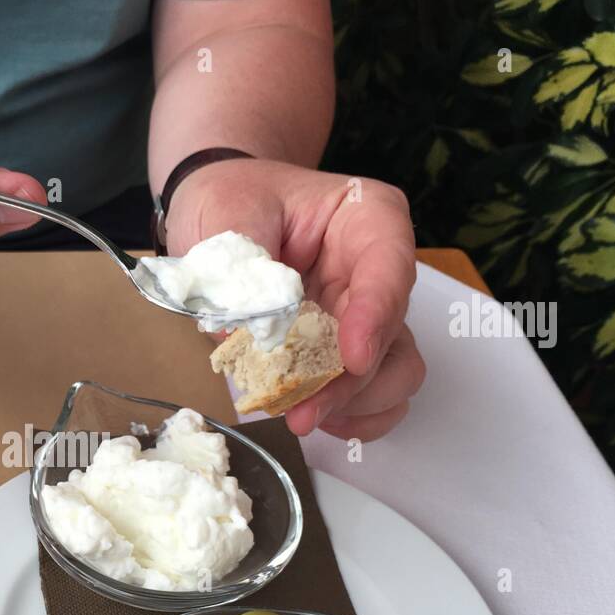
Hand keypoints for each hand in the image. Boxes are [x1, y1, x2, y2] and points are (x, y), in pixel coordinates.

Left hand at [166, 158, 421, 440]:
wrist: (219, 212)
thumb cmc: (231, 198)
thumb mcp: (226, 213)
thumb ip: (241, 269)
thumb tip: (245, 334)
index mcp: (367, 219)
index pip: (389, 267)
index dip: (376, 316)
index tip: (351, 357)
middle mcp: (378, 270)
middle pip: (393, 334)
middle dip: (352, 381)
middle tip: (302, 411)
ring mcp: (365, 315)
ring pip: (395, 373)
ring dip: (353, 404)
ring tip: (300, 416)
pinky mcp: (344, 351)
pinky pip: (372, 396)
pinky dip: (349, 415)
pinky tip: (310, 415)